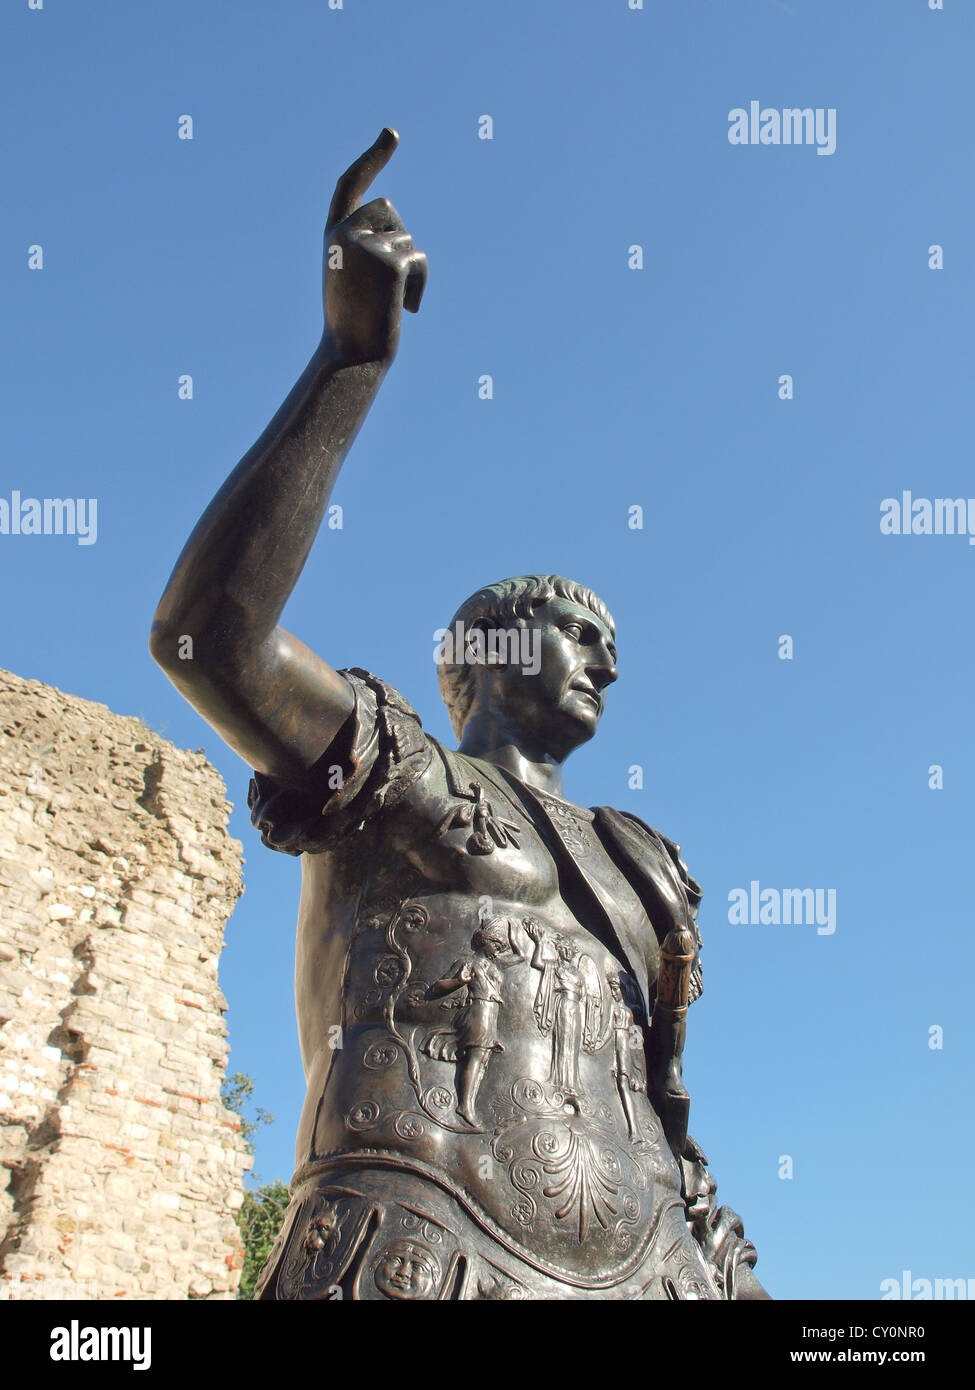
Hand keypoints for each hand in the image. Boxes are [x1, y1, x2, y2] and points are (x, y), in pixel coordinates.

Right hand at [322, 128, 427, 364]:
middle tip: (388, 278)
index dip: (372, 158)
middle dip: (398, 237)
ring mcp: (364, 246)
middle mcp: (343, 234)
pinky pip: (419, 259)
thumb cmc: (354, 324)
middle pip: (388, 208)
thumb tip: (406, 244)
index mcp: (332, 237)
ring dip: (408, 268)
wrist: (352, 354)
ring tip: (390, 299)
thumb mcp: (356, 279)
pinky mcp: (388, 261)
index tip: (392, 134)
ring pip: (406, 236)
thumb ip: (370, 249)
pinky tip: (405, 307)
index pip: (351, 185)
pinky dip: (419, 284)